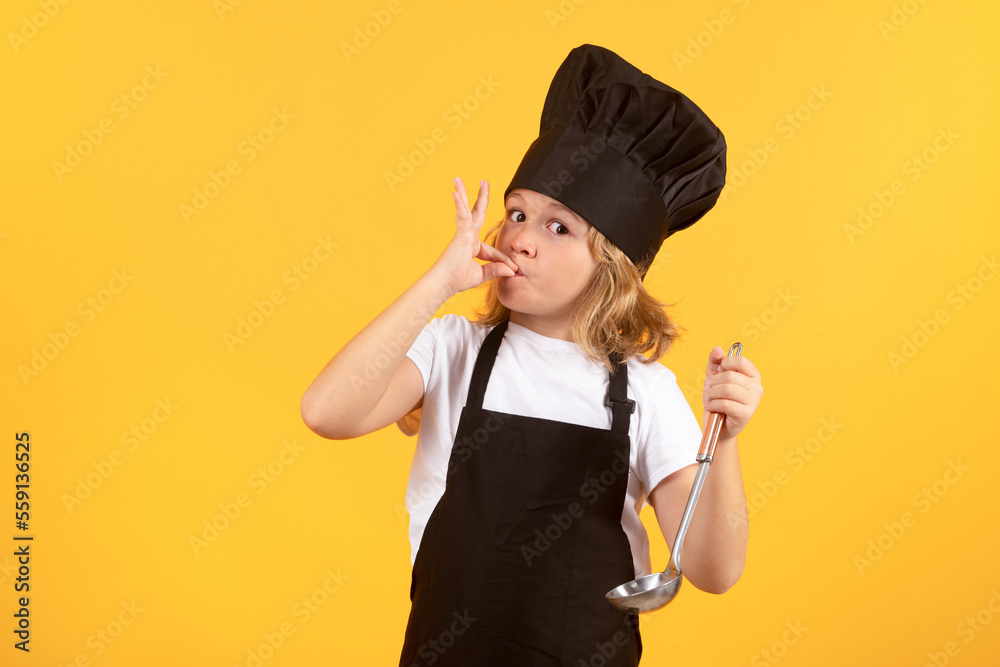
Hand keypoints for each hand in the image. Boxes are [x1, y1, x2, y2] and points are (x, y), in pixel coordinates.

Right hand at [433, 177, 517, 296]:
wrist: (445, 284)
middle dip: (480, 198)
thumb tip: (513, 271)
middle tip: (483, 182)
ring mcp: (464, 234)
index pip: (492, 249)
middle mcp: (468, 237)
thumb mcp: (482, 275)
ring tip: (458, 179)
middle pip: (476, 213)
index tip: (513, 268)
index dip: (504, 260)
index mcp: (473, 246)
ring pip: (466, 209)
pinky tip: (455, 193)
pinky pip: (461, 216)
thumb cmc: (458, 280)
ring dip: (463, 193)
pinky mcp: (460, 234)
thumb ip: (496, 270)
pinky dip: (459, 205)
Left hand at [702, 346, 762, 440]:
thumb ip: (715, 362)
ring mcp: (754, 401)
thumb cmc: (718, 399)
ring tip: (711, 399)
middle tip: (711, 390)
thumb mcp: (714, 377)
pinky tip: (712, 407)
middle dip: (714, 382)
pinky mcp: (747, 414)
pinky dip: (713, 405)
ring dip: (712, 394)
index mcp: (752, 376)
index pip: (741, 361)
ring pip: (727, 389)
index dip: (725, 364)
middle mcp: (757, 387)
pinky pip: (725, 403)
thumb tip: (717, 349)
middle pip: (730, 376)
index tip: (719, 371)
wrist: (718, 425)